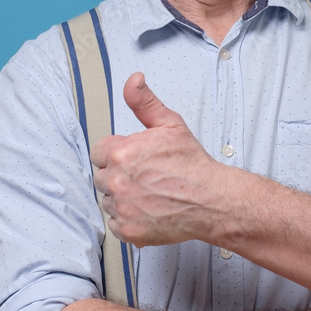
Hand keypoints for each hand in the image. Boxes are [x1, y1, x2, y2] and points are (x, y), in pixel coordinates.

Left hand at [90, 72, 219, 246]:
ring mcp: (122, 208)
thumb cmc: (192, 164)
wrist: (211, 199)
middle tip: (145, 176)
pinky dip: (127, 218)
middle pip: (101, 176)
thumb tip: (133, 81)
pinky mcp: (128, 229)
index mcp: (122, 152)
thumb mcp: (170, 124)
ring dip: (122, 197)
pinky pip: (114, 223)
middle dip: (119, 175)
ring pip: (107, 200)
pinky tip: (147, 209)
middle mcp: (117, 181)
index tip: (133, 158)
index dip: (116, 153)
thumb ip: (144, 102)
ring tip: (148, 193)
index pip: (99, 152)